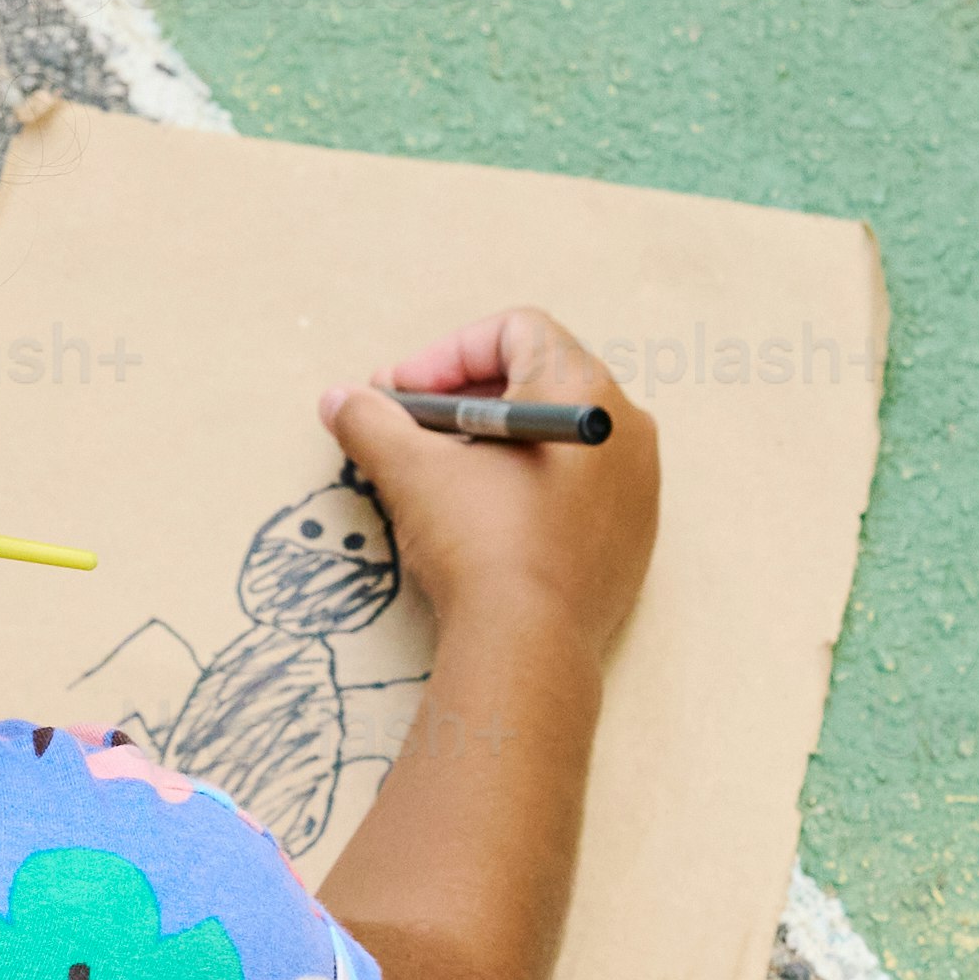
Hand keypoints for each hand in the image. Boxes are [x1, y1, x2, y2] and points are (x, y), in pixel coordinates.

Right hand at [321, 306, 657, 663]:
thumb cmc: (479, 542)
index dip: (446, 354)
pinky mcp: (635, 536)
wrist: (528, 648)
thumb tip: (340, 400)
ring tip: (442, 474)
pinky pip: (581, 486)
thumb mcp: (411, 470)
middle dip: (465, 397)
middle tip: (411, 427)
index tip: (399, 393)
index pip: (515, 331)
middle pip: (539, 378)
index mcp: (582, 388)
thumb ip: (372, 421)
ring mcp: (638, 484)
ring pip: (559, 434)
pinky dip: (531, 484)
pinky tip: (485, 517)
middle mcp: (625, 425)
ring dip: (496, 442)